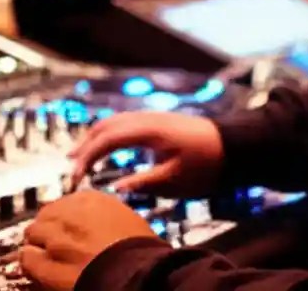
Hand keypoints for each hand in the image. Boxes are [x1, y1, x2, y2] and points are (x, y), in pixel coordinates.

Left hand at [13, 190, 157, 290]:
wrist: (141, 277)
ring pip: (31, 236)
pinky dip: (30, 264)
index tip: (66, 230)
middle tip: (52, 246)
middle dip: (46, 231)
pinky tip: (38, 272)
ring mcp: (55, 240)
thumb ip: (104, 217)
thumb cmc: (142, 252)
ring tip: (44, 260)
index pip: (63, 203)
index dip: (62, 220)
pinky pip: (26, 259)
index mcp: (90, 200)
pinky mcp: (46, 265)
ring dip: (36, 246)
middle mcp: (69, 215)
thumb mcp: (128, 221)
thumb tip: (97, 225)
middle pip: (44, 217)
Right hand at [68, 111, 224, 195]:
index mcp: (149, 131)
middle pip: (106, 125)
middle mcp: (147, 119)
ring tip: (80, 157)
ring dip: (95, 138)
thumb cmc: (208, 164)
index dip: (87, 157)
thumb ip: (144, 183)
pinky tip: (106, 148)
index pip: (107, 139)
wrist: (236, 146)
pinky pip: (125, 124)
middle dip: (85, 146)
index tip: (76, 178)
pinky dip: (109, 135)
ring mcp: (153, 118)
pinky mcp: (159, 123)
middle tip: (71, 169)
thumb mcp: (176, 180)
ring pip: (115, 122)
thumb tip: (115, 189)